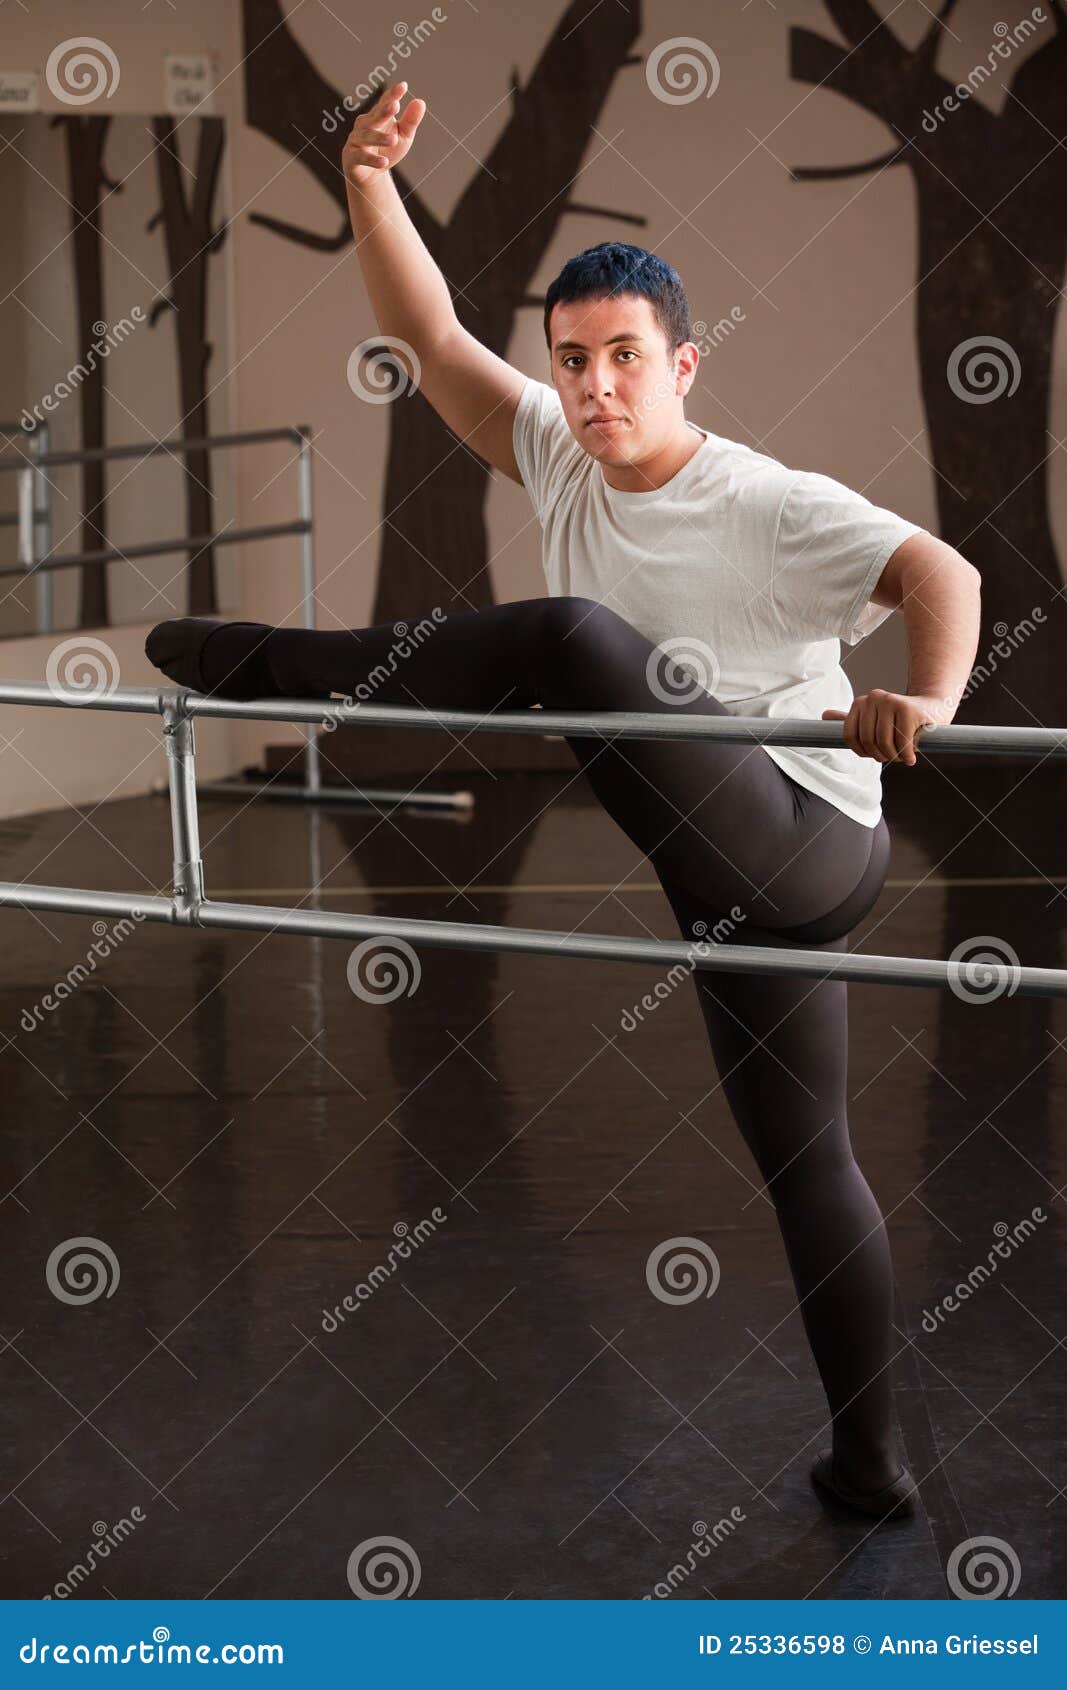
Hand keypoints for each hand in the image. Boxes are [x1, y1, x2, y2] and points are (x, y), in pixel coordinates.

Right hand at [343, 81, 425, 189]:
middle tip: (395, 105)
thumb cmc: (387, 151)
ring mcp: (356, 140)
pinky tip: (384, 162)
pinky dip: (372, 160)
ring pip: (367, 136)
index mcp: (378, 116)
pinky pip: (361, 157)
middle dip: (384, 111)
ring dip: (380, 138)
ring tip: (394, 140)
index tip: (403, 86)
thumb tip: (420, 101)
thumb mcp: (403, 137)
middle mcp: (365, 124)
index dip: (393, 95)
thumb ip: (410, 121)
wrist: (370, 176)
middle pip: (375, 116)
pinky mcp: (351, 157)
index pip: (385, 103)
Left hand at [822, 690, 948, 764]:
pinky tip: (911, 757)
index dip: (861, 751)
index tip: (873, 755)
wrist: (933, 708)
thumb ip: (850, 719)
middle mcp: (873, 698)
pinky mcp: (908, 708)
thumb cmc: (900, 720)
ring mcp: (890, 701)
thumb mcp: (873, 719)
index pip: (850, 736)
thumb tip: (824, 715)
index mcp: (860, 702)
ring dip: (894, 757)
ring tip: (902, 757)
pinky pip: (901, 741)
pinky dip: (906, 755)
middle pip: (867, 740)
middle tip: (892, 758)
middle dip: (880, 755)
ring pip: (883, 742)